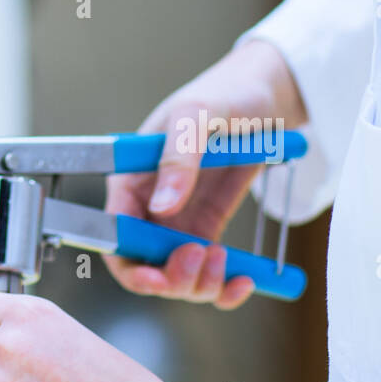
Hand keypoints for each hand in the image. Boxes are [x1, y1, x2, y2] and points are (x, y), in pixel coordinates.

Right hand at [103, 39, 306, 308]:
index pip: (114, 234)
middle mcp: (150, 205)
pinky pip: (209, 272)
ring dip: (201, 284)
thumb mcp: (196, 115)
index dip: (128, 264)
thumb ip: (177, 157)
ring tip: (227, 262)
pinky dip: (226, 287)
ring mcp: (179, 220)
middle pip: (144, 265)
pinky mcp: (209, 227)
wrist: (266, 98)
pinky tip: (245, 280)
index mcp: (132, 178)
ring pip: (179, 277)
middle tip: (202, 258)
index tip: (156, 277)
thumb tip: (161, 205)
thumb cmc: (223, 94)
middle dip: (171, 277)